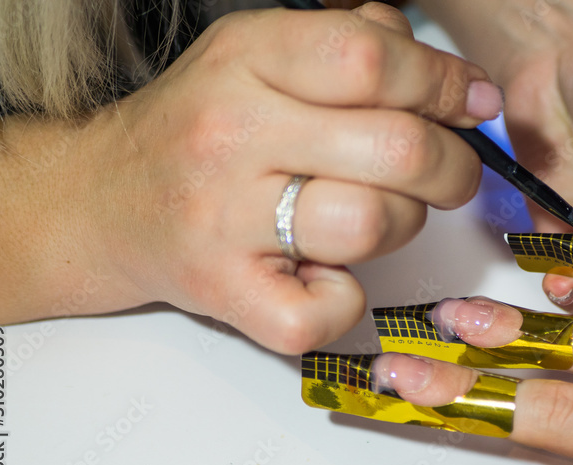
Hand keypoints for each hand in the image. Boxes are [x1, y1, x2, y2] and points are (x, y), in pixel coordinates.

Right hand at [0, 4, 502, 353]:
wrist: (102, 203)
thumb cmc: (199, 129)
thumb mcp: (260, 56)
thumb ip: (354, 45)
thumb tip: (456, 82)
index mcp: (247, 58)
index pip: (374, 58)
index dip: (444, 83)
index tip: (470, 103)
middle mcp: (231, 133)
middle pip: (396, 146)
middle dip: (453, 166)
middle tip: (450, 173)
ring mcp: (224, 219)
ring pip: (374, 225)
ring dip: (404, 225)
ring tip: (380, 215)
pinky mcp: (224, 293)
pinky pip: (329, 311)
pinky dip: (348, 300)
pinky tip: (328, 273)